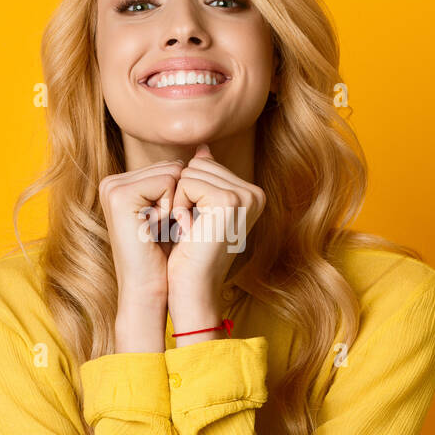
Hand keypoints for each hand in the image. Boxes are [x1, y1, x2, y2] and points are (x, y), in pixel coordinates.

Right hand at [98, 159, 185, 351]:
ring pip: (172, 173)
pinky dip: (171, 208)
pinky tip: (155, 229)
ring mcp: (113, 187)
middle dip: (181, 200)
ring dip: (177, 205)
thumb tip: (206, 149)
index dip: (183, 198)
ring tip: (159, 230)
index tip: (169, 226)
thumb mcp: (179, 211)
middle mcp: (113, 182)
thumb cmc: (167, 256)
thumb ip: (187, 178)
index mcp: (123, 183)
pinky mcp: (119, 195)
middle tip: (165, 230)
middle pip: (173, 167)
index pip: (172, 168)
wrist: (150, 290)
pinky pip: (167, 182)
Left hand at [166, 143, 264, 331]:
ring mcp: (245, 195)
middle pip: (198, 164)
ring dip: (179, 201)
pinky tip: (188, 229)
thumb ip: (205, 177)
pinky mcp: (229, 200)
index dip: (188, 192)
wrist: (192, 287)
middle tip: (191, 228)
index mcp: (252, 193)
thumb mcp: (199, 209)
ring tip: (190, 229)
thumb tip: (203, 148)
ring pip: (191, 172)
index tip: (196, 224)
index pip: (205, 164)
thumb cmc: (190, 252)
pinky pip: (187, 182)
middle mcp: (255, 193)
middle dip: (183, 194)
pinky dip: (178, 206)